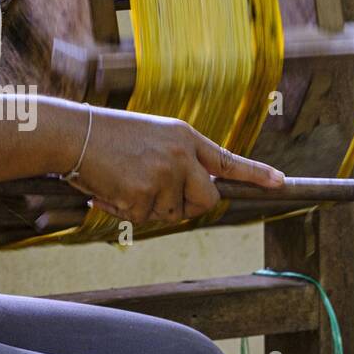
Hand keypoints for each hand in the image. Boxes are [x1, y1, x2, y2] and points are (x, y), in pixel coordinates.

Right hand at [65, 107, 283, 224]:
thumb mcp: (154, 138)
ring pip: (172, 214)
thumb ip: (180, 161)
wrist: (73, 135)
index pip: (228, 161)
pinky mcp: (143, 195)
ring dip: (150, 208)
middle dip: (189, 206)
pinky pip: (144, 219)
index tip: (280, 182)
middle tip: (161, 196)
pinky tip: (109, 189)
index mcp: (185, 138)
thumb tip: (197, 196)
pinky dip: (125, 211)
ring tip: (125, 182)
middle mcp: (181, 156)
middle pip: (206, 200)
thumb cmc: (109, 137)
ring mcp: (164, 176)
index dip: (256, 174)